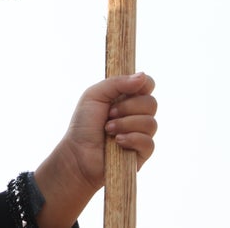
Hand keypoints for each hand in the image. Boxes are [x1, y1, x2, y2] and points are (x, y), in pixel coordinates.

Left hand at [33, 73, 156, 227]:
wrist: (78, 153)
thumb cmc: (84, 124)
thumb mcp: (95, 95)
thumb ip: (117, 83)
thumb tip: (143, 76)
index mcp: (126, 97)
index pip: (148, 84)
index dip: (144, 84)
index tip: (130, 89)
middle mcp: (137, 114)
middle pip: (151, 103)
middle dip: (128, 108)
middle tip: (109, 114)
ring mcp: (141, 133)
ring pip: (150, 123)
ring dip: (125, 124)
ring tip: (108, 130)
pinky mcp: (142, 153)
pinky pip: (149, 142)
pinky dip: (131, 139)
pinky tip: (117, 142)